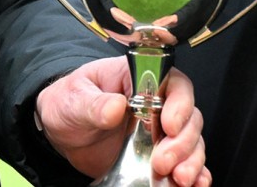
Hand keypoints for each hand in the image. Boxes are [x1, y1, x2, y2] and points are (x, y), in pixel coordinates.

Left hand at [35, 57, 209, 185]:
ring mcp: (159, 132)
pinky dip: (195, 175)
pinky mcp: (156, 156)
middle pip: (189, 118)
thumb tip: (115, 106)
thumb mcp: (75, 98)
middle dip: (183, 142)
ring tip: (178, 178)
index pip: (175, 85)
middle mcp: (158, 104)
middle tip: (163, 161)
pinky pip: (184, 163)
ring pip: (192, 143)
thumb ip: (94, 103)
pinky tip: (193, 184)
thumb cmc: (70, 102)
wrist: (61, 130)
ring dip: (191, 162)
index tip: (170, 126)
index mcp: (141, 80)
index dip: (180, 104)